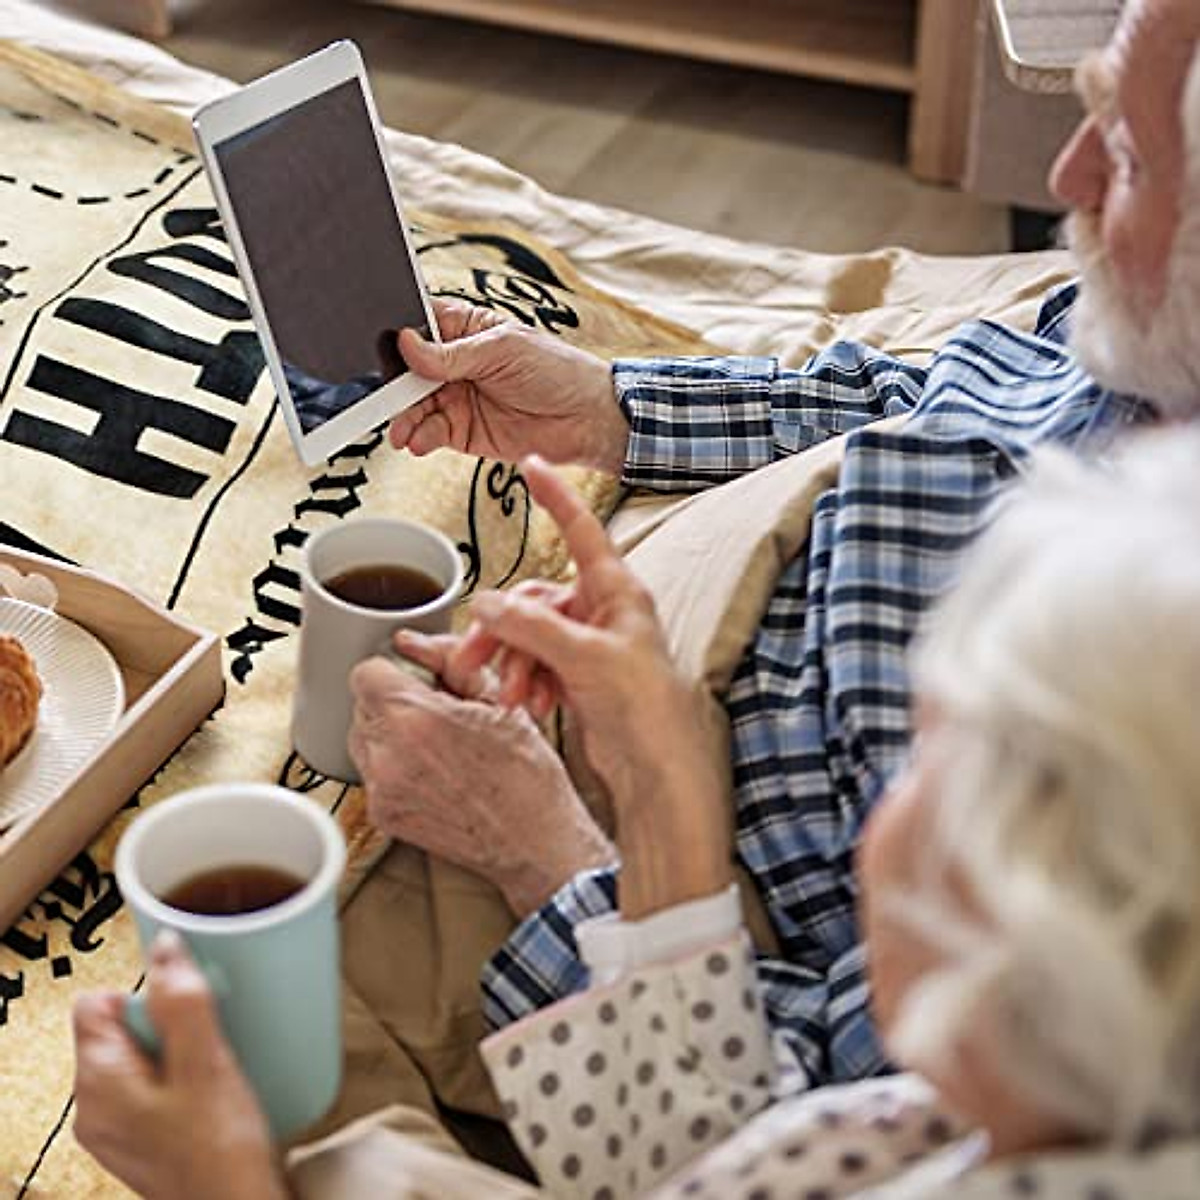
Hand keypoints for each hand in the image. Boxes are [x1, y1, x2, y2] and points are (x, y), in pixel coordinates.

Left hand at [73, 931, 285, 1199]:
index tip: (184, 994)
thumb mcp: (205, 1065)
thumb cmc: (218, 1157)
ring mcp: (121, 1127)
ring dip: (184, 1047)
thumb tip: (166, 948)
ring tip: (219, 1061)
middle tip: (210, 1034)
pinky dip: (189, 1076)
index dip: (143, 989)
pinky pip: (160, 1085)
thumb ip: (182, 1003)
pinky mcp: (148, 1138)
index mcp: (98, 1082)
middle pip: (123, 1026)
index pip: (95, 1002)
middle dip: (171, 1018)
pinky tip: (218, 1088)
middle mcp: (97, 1107)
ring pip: (146, 1055)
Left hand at [347, 652, 616, 917]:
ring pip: (364, 739)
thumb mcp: (499, 700)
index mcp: (416, 718)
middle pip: (362, 706)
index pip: (366, 673)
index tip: (417, 681)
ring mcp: (382, 790)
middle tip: (438, 716)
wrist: (535, 842)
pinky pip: (373, 774)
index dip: (395, 672)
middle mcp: (389, 755)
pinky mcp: (383, 815)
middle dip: (394, 703)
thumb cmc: (527, 775)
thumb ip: (449, 660)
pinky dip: (395, 768)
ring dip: (390, 735)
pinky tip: (435, 773)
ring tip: (438, 747)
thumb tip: (412, 642)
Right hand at [390, 298, 628, 473]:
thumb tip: (408, 344)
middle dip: (395, 385)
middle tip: (388, 399)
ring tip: (402, 429)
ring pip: (414, 405)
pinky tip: (419, 440)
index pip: (419, 324)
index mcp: (465, 329)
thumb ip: (453, 353)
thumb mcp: (503, 349)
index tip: (386, 348)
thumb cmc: (557, 371)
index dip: (399, 335)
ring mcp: (457, 397)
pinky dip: (420, 437)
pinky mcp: (462, 431)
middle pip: (408, 370)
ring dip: (404, 417)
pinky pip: (430, 432)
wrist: (586, 419)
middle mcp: (455, 363)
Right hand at [452, 456, 732, 917]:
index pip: (582, 530)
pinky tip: (527, 706)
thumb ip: (533, 626)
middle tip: (474, 660)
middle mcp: (604, 611)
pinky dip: (526, 681)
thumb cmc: (645, 705)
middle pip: (534, 599)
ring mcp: (592, 644)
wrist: (658, 768)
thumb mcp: (585, 658)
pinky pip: (537, 664)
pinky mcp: (581, 676)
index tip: (532, 462)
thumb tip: (486, 603)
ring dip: (513, 663)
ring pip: (530, 636)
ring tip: (509, 697)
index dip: (556, 496)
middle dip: (504, 630)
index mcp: (618, 590)